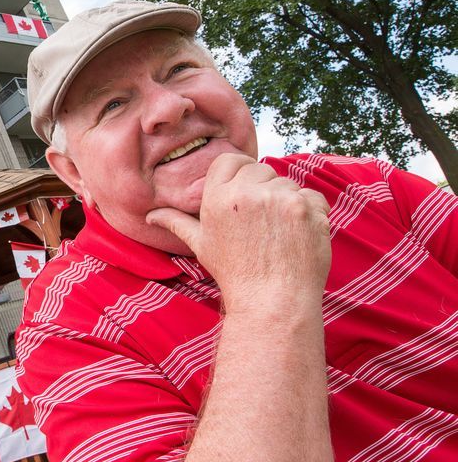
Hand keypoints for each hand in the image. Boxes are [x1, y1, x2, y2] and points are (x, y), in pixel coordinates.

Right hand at [146, 154, 331, 318]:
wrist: (272, 301)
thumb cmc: (234, 273)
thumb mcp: (200, 245)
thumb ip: (176, 222)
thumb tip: (150, 215)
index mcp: (218, 197)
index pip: (230, 160)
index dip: (238, 174)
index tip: (243, 194)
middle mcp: (248, 192)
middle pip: (259, 169)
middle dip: (261, 188)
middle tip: (260, 221)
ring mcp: (281, 198)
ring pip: (286, 182)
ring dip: (285, 201)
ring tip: (277, 232)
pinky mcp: (307, 209)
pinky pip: (312, 197)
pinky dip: (309, 212)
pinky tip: (297, 235)